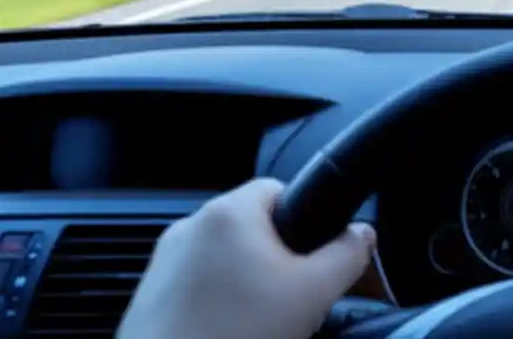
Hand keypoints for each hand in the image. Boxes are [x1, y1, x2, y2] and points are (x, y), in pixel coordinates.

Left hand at [118, 178, 375, 338]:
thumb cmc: (239, 334)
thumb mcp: (313, 294)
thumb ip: (346, 255)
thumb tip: (362, 234)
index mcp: (227, 212)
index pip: (279, 188)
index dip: (305, 220)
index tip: (312, 258)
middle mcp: (189, 226)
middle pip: (252, 226)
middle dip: (276, 257)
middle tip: (290, 297)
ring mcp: (164, 261)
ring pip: (225, 257)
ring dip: (246, 280)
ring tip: (258, 319)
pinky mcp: (150, 294)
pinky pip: (198, 283)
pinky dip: (218, 300)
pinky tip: (230, 330)